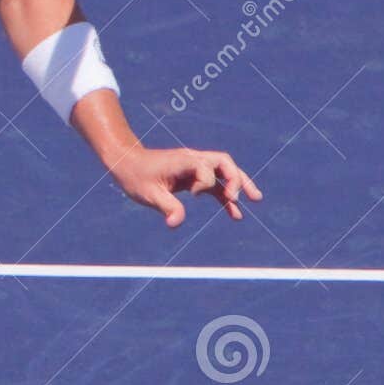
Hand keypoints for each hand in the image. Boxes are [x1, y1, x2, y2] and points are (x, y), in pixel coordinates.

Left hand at [108, 145, 262, 228]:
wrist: (127, 164)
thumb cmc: (136, 176)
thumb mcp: (148, 193)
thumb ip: (166, 205)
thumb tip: (176, 224)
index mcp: (183, 160)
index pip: (206, 167)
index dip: (205, 182)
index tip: (192, 195)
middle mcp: (193, 160)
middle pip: (224, 163)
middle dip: (237, 179)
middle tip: (241, 198)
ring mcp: (195, 168)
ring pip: (225, 173)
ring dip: (240, 185)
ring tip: (256, 199)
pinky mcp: (194, 178)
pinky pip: (216, 187)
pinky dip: (226, 198)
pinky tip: (235, 215)